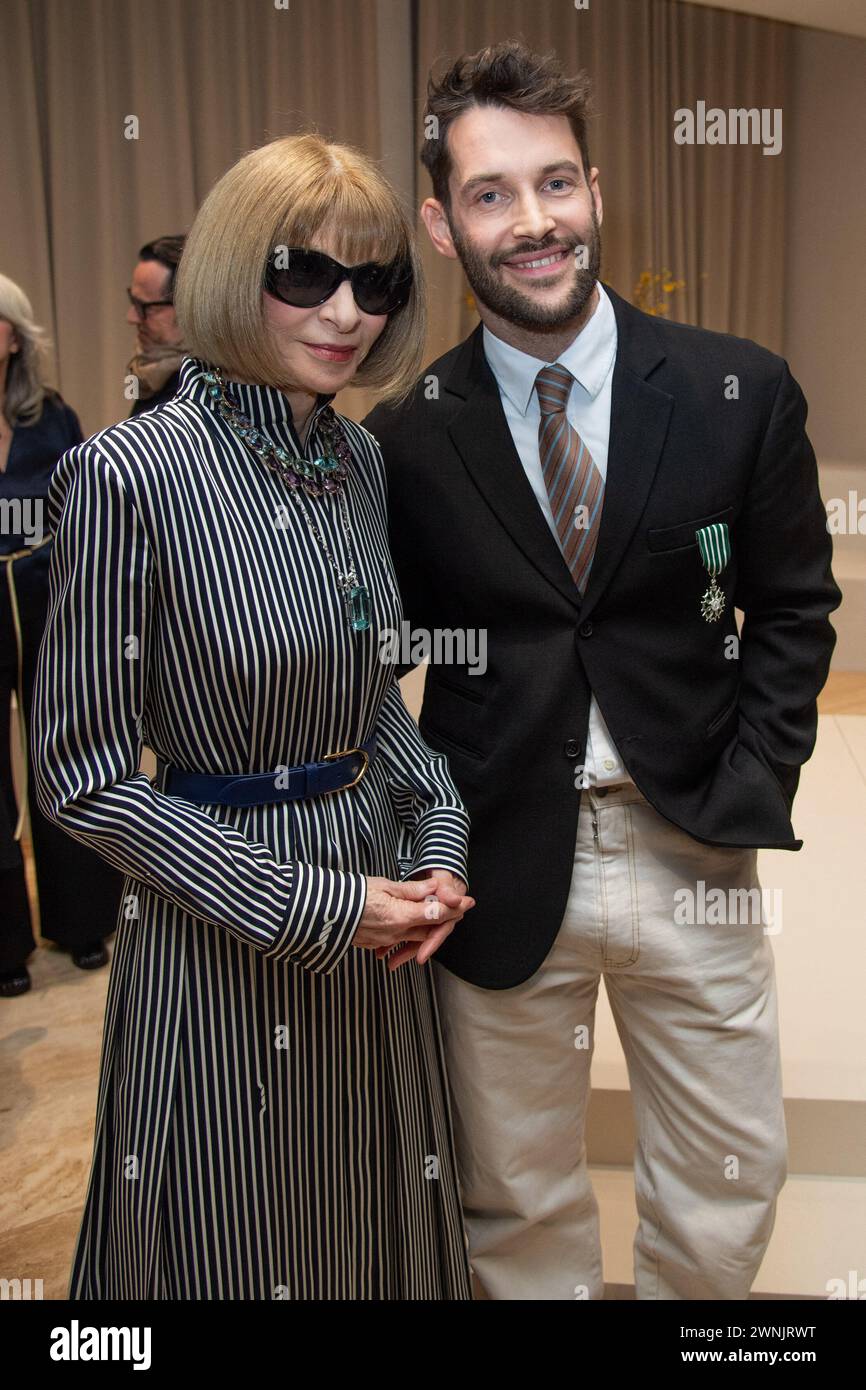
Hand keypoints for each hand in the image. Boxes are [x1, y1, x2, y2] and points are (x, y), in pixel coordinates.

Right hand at [354, 873, 474, 971]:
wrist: (322, 911)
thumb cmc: (352, 893)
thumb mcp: (384, 885)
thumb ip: (412, 890)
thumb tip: (434, 888)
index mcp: (402, 916)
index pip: (437, 913)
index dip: (455, 907)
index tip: (468, 901)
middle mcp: (397, 933)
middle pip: (430, 929)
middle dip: (444, 919)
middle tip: (457, 908)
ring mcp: (385, 941)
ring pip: (415, 937)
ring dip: (427, 928)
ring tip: (435, 914)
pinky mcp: (375, 943)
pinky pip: (398, 941)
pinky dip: (408, 935)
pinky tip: (409, 925)